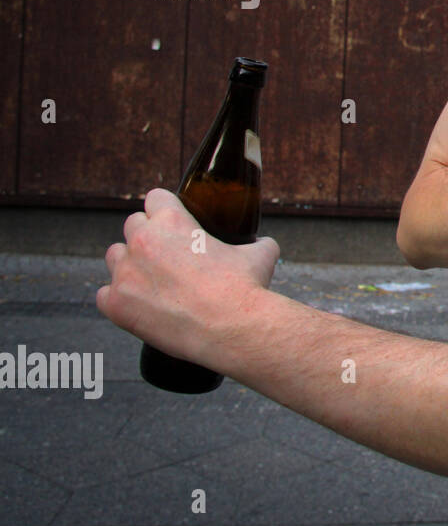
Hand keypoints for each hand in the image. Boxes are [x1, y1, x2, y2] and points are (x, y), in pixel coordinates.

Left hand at [97, 188, 279, 368]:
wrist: (233, 328)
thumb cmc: (246, 289)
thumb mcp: (260, 255)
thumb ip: (258, 243)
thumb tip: (265, 244)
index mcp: (173, 221)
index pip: (155, 197)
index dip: (165, 208)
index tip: (171, 221)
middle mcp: (143, 241)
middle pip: (131, 224)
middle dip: (146, 237)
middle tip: (166, 256)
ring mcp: (125, 273)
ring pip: (113, 256)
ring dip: (129, 265)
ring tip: (150, 282)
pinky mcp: (115, 303)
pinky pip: (104, 294)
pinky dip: (120, 300)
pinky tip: (140, 307)